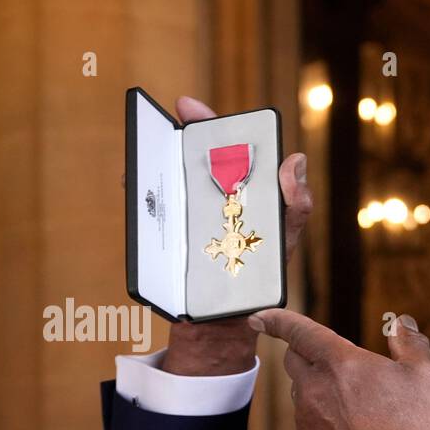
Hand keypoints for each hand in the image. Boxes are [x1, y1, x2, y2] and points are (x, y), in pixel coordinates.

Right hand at [161, 96, 313, 375]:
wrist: (228, 322)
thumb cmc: (260, 277)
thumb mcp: (283, 241)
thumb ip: (295, 206)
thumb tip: (295, 161)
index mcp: (238, 192)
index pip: (224, 147)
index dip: (209, 122)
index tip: (191, 107)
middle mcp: (208, 197)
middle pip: (191, 156)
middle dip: (182, 132)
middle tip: (178, 116)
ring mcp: (184, 215)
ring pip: (166, 180)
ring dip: (157, 162)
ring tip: (154, 151)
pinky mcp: (165, 238)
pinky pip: (148, 211)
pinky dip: (138, 195)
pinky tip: (134, 185)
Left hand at [251, 310, 429, 429]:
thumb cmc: (414, 427)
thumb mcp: (425, 376)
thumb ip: (410, 342)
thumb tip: (402, 324)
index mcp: (340, 362)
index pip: (299, 331)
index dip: (277, 319)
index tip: (259, 317)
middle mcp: (315, 388)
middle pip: (294, 360)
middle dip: (305, 353)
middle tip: (331, 360)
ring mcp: (307, 419)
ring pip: (300, 392)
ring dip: (316, 387)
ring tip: (351, 401)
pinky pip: (306, 421)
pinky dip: (320, 416)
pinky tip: (348, 427)